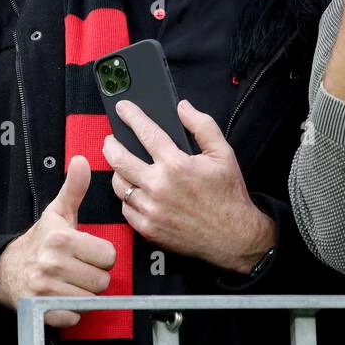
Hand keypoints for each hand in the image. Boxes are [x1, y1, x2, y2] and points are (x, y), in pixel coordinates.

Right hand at [0, 156, 115, 327]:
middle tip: (80, 268)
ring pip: (91, 299)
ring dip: (85, 293)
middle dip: (95, 275)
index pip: (108, 256)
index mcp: (61, 239)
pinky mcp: (40, 310)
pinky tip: (63, 296)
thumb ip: (74, 188)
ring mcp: (44, 290)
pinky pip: (74, 317)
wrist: (4, 269)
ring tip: (72, 281)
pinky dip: (72, 311)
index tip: (88, 252)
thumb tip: (82, 160)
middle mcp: (51, 264)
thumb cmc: (39, 240)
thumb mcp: (58, 213)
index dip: (102, 255)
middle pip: (102, 280)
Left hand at [103, 99, 275, 273]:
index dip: (131, 116)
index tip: (123, 108)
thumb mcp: (224, 154)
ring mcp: (151, 209)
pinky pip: (125, 208)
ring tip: (122, 166)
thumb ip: (203, 126)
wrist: (233, 236)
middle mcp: (159, 186)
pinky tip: (134, 192)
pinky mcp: (147, 228)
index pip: (145, 132)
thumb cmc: (228, 196)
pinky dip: (127, 198)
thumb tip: (184, 108)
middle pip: (119, 159)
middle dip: (111, 144)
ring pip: (119, 185)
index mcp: (176, 164)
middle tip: (110, 139)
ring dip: (117, 172)